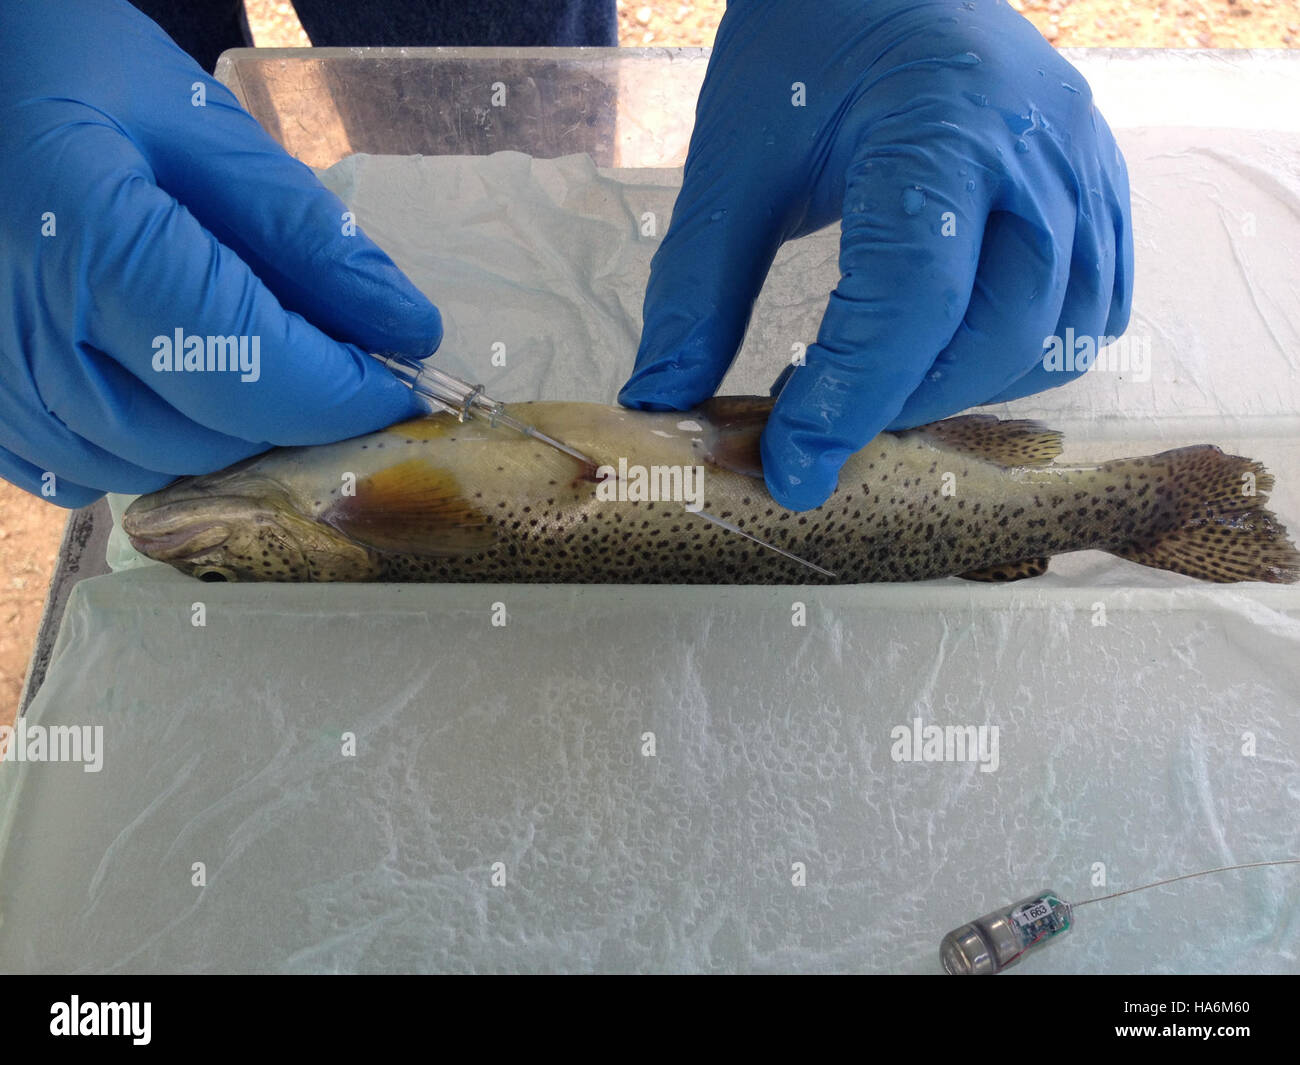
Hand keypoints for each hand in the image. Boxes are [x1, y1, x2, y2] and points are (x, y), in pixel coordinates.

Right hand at [0, 0, 440, 507]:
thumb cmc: (74, 74)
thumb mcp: (202, 127)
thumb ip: (307, 236)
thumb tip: (407, 331)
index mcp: (92, 244)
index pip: (254, 371)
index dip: (344, 395)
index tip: (402, 386)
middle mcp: (30, 333)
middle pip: (208, 438)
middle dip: (296, 419)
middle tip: (338, 372)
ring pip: (154, 470)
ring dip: (230, 438)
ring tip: (257, 366)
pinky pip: (93, 474)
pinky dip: (157, 448)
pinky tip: (177, 385)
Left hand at [619, 0, 1132, 509]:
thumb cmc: (806, 44)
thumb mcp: (737, 157)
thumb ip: (698, 286)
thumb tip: (662, 399)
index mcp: (940, 126)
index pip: (910, 300)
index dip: (850, 401)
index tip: (790, 469)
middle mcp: (1036, 151)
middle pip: (999, 333)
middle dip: (907, 402)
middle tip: (827, 415)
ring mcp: (1083, 167)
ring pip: (1058, 334)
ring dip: (969, 388)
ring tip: (885, 380)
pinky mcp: (1100, 183)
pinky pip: (1095, 306)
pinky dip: (1027, 355)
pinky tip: (954, 349)